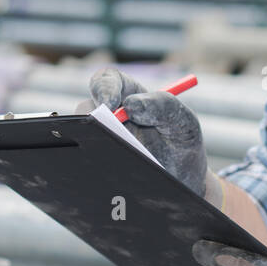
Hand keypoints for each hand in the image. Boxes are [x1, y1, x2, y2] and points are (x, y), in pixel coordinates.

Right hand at [86, 67, 214, 199]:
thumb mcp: (184, 124)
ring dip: (95, 147)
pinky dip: (94, 166)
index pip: (107, 80)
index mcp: (128, 96)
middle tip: (106, 136)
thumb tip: (130, 105)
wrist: (181, 185)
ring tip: (121, 162)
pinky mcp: (94, 162)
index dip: (103, 88)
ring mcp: (99, 139)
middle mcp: (108, 116)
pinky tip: (116, 177)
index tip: (109, 105)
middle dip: (92, 121)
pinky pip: (84, 162)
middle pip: (85, 109)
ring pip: (82, 137)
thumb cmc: (182, 148)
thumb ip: (165, 106)